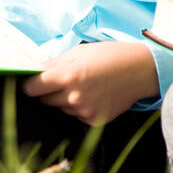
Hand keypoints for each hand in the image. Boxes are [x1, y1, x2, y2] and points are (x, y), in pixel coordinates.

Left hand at [22, 41, 158, 126]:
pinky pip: (77, 116)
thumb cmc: (110, 56)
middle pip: (45, 100)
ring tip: (86, 86)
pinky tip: (95, 96)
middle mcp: (73, 96)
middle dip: (51, 91)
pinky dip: (81, 108)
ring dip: (66, 100)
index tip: (33, 83)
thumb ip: (54, 62)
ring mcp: (84, 110)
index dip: (31, 84)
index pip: (31, 88)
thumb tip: (33, 71)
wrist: (141, 70)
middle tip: (68, 80)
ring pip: (62, 108)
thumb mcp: (80, 51)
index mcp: (67, 75)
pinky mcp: (93, 120)